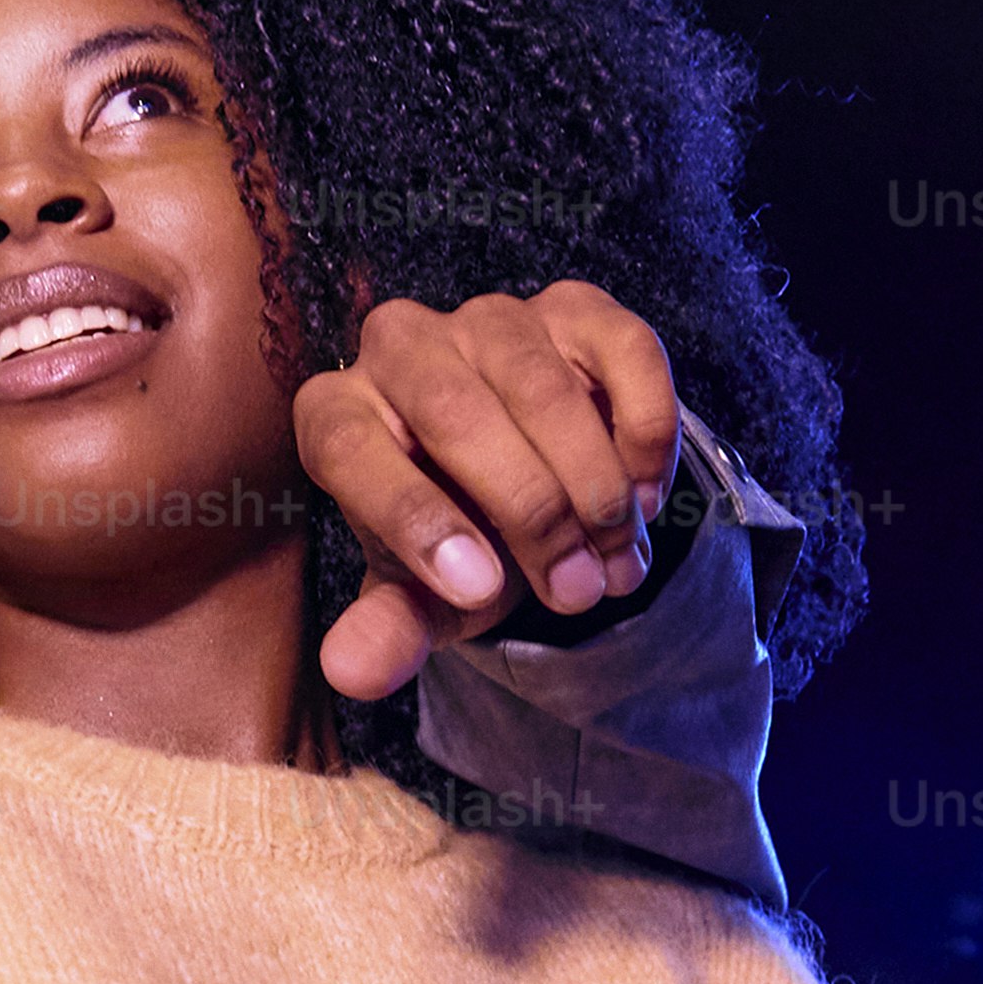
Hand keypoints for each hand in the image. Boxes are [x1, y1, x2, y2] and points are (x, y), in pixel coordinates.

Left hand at [299, 283, 685, 701]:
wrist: (529, 491)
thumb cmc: (458, 541)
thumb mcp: (423, 596)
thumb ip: (390, 627)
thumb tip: (351, 673)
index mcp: (337, 416)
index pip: (350, 448)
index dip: (414, 519)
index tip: (478, 592)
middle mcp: (400, 347)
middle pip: (454, 411)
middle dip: (529, 513)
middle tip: (576, 592)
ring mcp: (489, 320)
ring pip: (540, 384)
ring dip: (592, 487)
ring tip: (616, 566)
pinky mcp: (574, 310)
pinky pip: (622, 348)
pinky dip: (645, 431)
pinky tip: (645, 498)